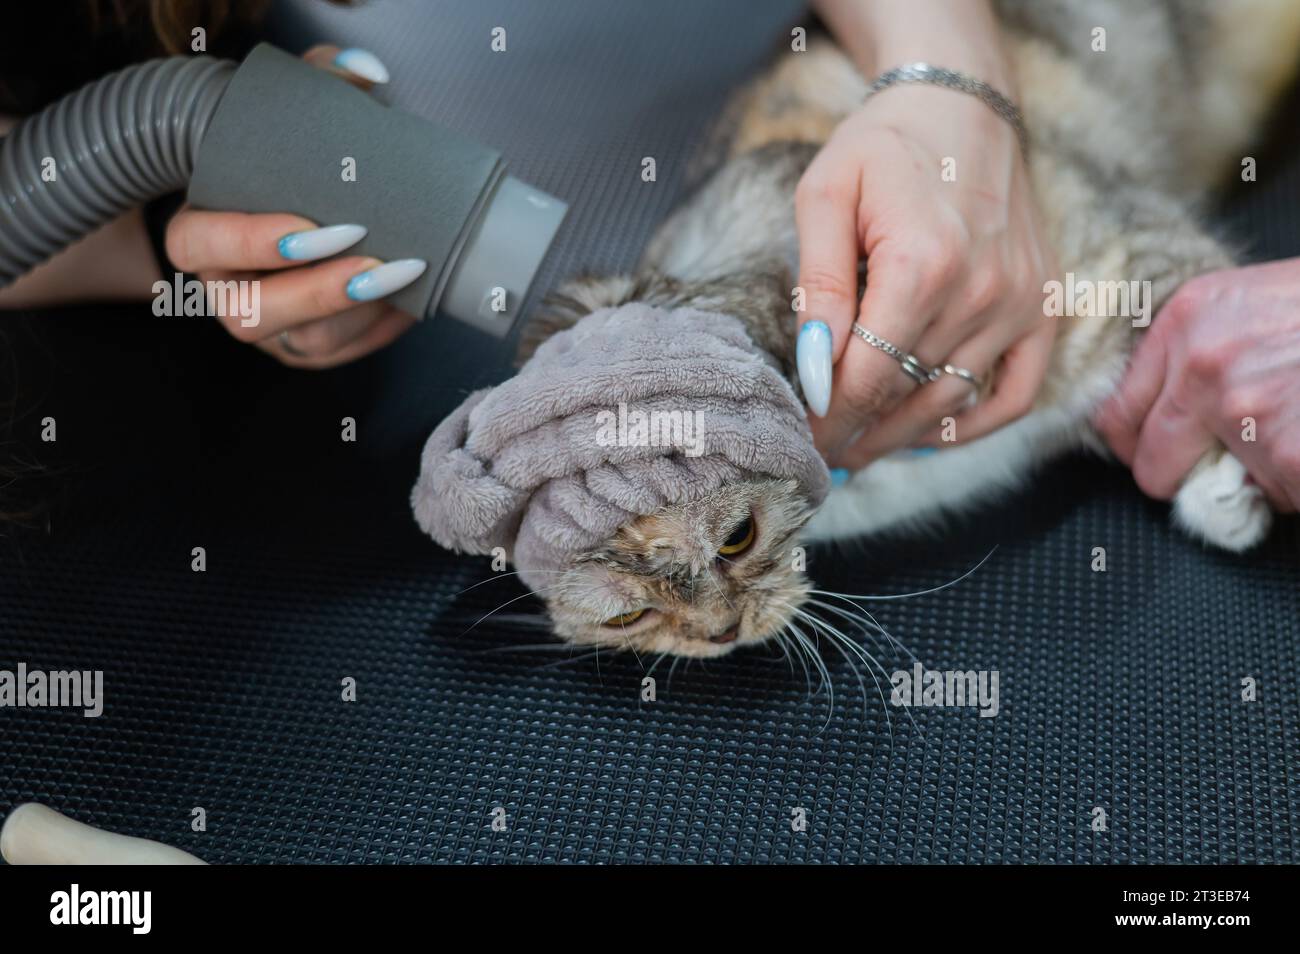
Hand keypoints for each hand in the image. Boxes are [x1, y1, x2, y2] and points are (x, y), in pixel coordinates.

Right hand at [164, 44, 423, 368]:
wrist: (308, 201)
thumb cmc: (291, 163)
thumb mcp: (294, 114)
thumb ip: (319, 81)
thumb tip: (368, 76)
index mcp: (199, 230)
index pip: (199, 245)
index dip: (251, 242)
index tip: (313, 225)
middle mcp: (223, 287)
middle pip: (251, 313)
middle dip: (319, 291)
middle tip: (377, 259)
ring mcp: (266, 325)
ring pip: (304, 342)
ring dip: (360, 316)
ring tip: (404, 279)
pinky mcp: (305, 347)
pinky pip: (340, 354)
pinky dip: (378, 330)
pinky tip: (410, 302)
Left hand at [795, 82, 1055, 468]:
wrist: (964, 107)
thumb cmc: (883, 147)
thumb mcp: (826, 196)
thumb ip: (820, 284)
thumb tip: (815, 364)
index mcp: (922, 264)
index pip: (867, 377)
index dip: (830, 420)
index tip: (801, 441)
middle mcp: (981, 292)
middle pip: (905, 395)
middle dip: (857, 432)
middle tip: (821, 453)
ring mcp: (1021, 304)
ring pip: (952, 401)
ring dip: (902, 436)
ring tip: (860, 449)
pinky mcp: (1044, 307)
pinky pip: (1015, 395)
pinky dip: (971, 426)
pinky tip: (926, 435)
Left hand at [1096, 259, 1299, 512]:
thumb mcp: (1249, 302)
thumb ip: (1195, 350)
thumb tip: (1159, 413)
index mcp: (1187, 321)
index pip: (1115, 411)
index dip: (1132, 443)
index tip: (1146, 452)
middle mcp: (1204, 367)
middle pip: (1150, 465)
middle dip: (1177, 478)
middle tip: (1211, 468)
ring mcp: (1246, 415)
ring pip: (1221, 486)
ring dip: (1259, 475)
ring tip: (1297, 428)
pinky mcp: (1288, 459)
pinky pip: (1278, 498)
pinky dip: (1298, 486)